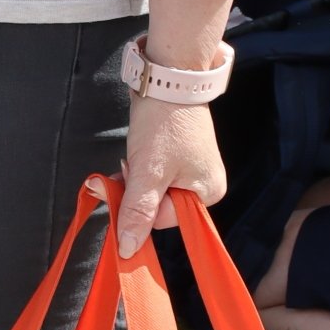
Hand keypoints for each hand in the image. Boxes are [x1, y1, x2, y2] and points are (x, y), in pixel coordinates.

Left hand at [117, 93, 225, 258]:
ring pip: (153, 189)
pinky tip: (133, 154)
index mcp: (207, 194)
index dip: (138, 207)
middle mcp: (205, 185)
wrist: (168, 78)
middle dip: (135, 191)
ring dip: (134, 178)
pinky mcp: (179, 155)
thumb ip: (137, 212)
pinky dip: (139, 169)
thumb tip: (127, 251)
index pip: (164, 220)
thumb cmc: (163, 125)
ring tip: (130, 157)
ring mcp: (193, 169)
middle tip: (126, 166)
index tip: (122, 186)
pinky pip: (155, 174)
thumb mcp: (148, 172)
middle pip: (159, 206)